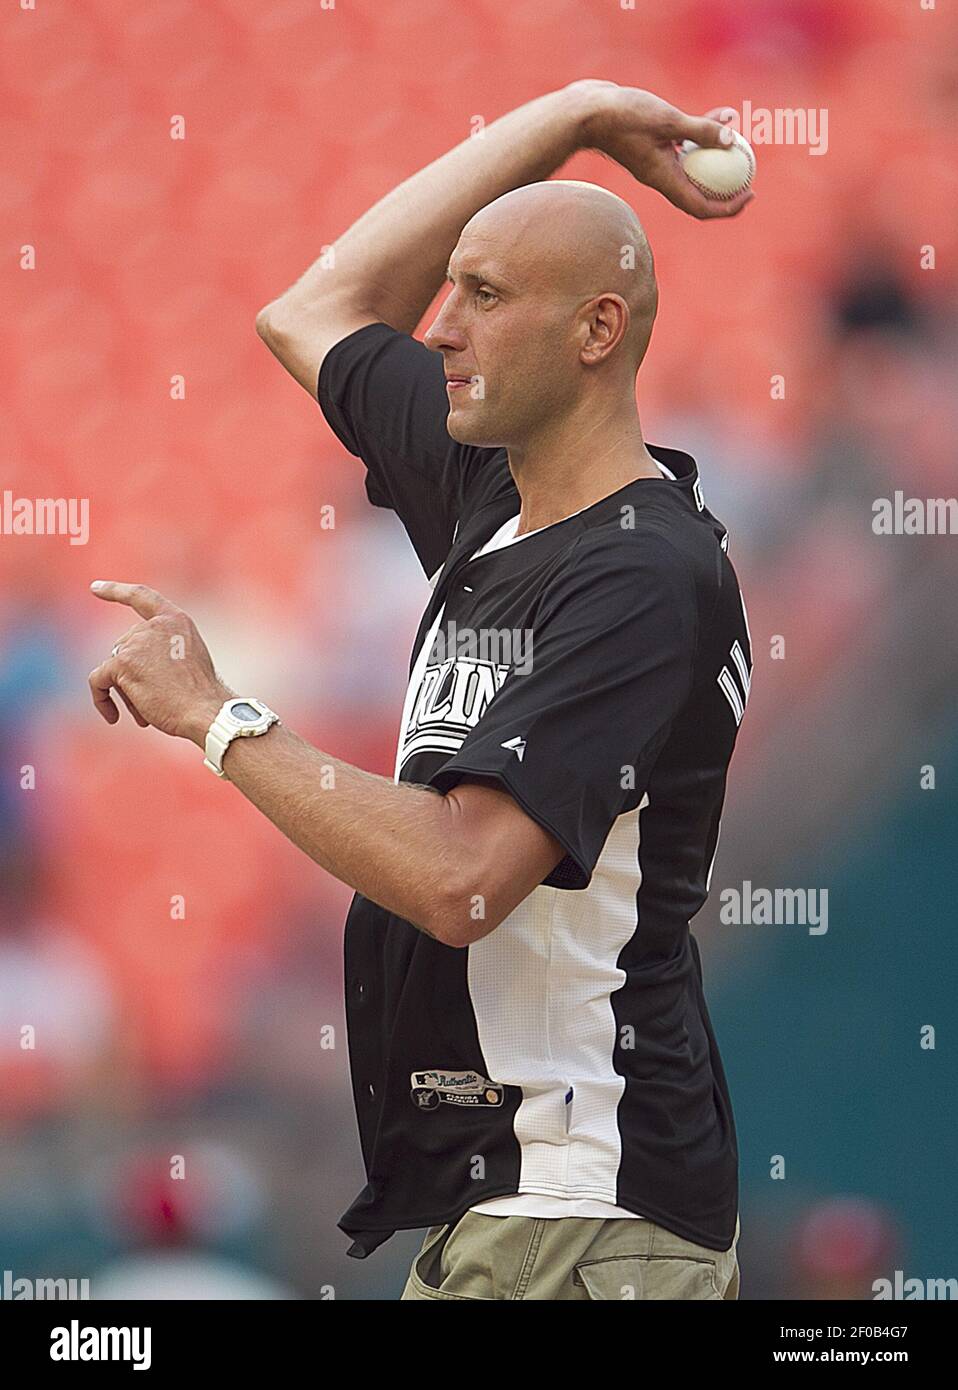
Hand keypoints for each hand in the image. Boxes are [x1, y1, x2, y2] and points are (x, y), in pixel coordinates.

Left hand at [88, 580, 233, 746]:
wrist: (205, 711)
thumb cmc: (200, 695)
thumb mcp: (187, 658)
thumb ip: (160, 648)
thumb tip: (120, 659)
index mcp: (175, 620)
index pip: (141, 596)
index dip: (116, 591)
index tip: (95, 588)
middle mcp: (155, 625)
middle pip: (125, 646)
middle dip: (132, 673)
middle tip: (152, 699)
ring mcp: (137, 642)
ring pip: (114, 666)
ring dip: (126, 692)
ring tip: (146, 712)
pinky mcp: (123, 663)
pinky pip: (98, 680)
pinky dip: (101, 699)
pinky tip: (112, 717)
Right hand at [576, 82, 753, 219]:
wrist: (586, 112)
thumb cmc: (623, 117)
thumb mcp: (667, 120)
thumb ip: (699, 130)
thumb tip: (731, 138)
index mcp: (665, 180)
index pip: (702, 207)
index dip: (728, 208)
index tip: (749, 195)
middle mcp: (661, 176)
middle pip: (701, 191)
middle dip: (727, 185)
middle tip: (749, 171)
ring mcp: (656, 161)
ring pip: (694, 164)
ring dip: (716, 151)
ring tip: (735, 128)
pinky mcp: (652, 144)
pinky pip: (683, 146)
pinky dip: (700, 136)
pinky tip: (716, 115)